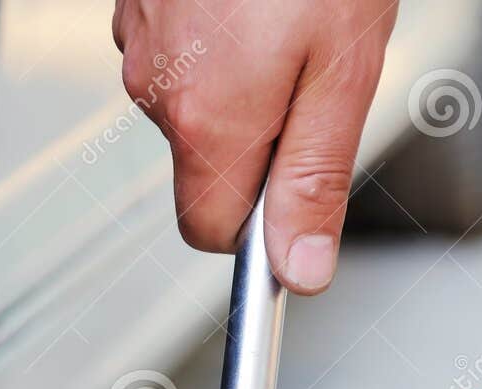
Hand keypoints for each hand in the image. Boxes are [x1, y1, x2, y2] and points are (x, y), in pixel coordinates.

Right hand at [113, 0, 397, 289]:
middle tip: (310, 71)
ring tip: (285, 17)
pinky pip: (176, 55)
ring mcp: (139, 45)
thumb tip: (300, 269)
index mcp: (208, 122)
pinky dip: (212, 37)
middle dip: (257, 137)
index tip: (299, 187)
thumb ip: (315, 178)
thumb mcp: (343, 68)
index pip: (212, 233)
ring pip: (191, 106)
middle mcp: (160, 91)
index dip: (261, 219)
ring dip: (235, 81)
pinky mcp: (138, 8)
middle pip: (205, 166)